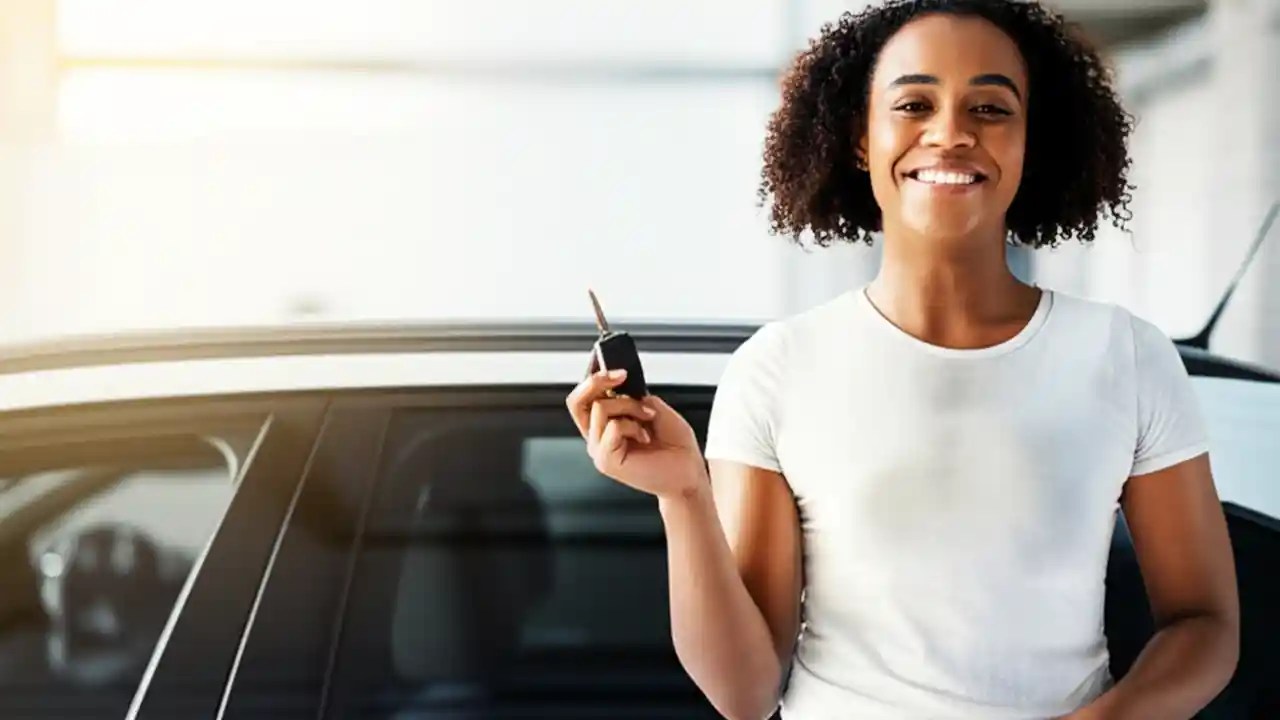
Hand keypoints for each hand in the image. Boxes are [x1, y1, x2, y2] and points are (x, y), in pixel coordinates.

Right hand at [566, 369, 705, 498]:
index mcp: (606, 424)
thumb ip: (634, 396)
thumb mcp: (654, 408)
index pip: (585, 396)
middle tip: (620, 376)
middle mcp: (598, 436)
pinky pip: (612, 427)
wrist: (687, 473)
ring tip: (647, 419)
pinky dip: (632, 426)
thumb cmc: (674, 446)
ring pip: (599, 408)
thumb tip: (620, 385)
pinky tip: (645, 437)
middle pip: (576, 401)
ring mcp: (600, 449)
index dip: (594, 377)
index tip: (614, 366)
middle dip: (597, 381)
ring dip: (629, 406)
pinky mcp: (606, 461)